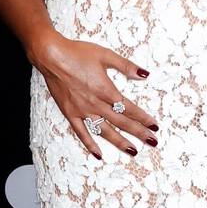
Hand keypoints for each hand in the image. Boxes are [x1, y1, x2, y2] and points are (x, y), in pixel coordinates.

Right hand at [32, 31, 158, 159]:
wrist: (51, 56)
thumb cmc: (78, 53)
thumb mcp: (106, 55)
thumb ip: (126, 66)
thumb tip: (145, 75)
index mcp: (106, 90)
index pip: (130, 108)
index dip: (143, 118)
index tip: (155, 126)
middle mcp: (95, 104)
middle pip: (121, 122)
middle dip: (139, 133)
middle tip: (153, 142)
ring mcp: (82, 110)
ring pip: (104, 131)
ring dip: (119, 142)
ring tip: (132, 151)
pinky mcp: (70, 113)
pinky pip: (81, 133)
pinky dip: (90, 144)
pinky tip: (99, 154)